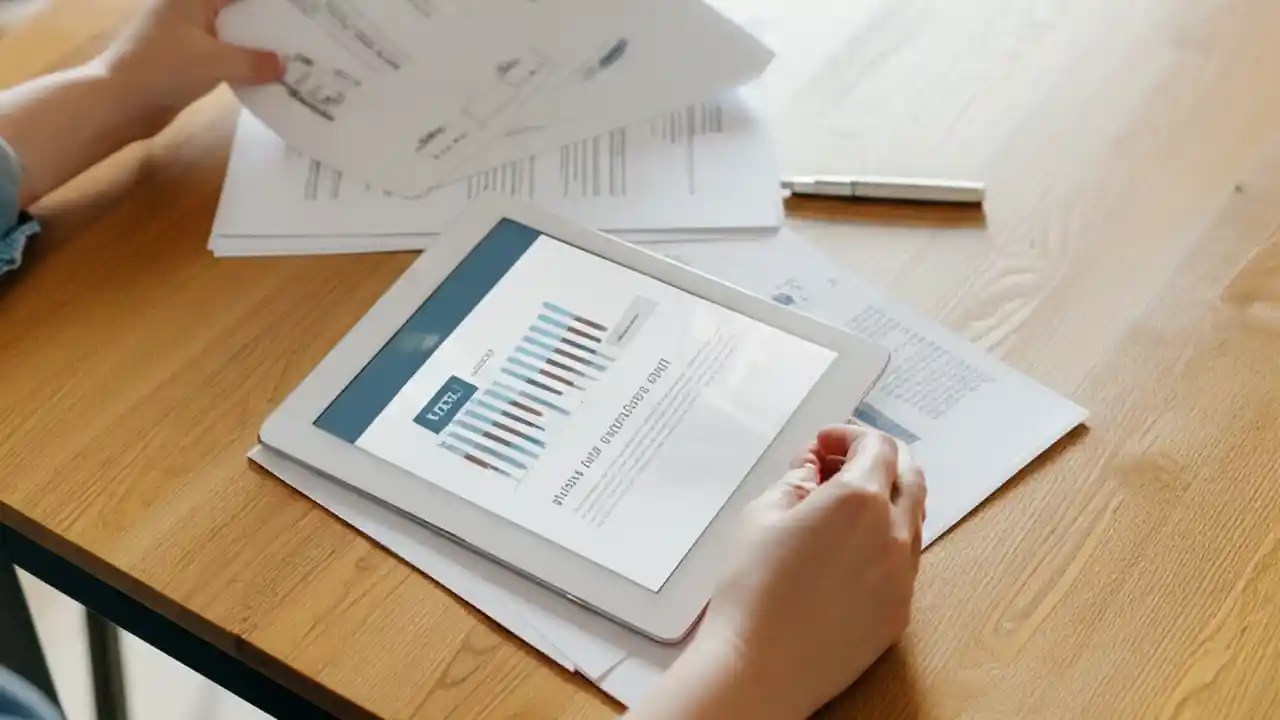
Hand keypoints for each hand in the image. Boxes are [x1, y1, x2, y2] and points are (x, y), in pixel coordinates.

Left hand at [100, 0, 281, 131]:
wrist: (117, 102)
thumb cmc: (162, 68)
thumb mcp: (215, 61)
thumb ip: (254, 61)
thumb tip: (283, 64)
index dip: (268, 3)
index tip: (299, 9)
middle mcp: (191, 9)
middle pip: (237, 8)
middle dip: (267, 20)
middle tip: (303, 32)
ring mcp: (187, 35)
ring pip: (232, 33)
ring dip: (258, 44)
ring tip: (292, 54)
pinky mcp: (187, 59)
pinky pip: (225, 54)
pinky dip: (244, 62)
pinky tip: (267, 75)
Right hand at [630, 426, 925, 718]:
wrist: (760, 667)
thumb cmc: (752, 594)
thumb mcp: (761, 515)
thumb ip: (795, 480)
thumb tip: (812, 468)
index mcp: (859, 500)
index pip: (877, 446)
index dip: (849, 435)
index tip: (826, 442)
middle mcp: (892, 534)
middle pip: (909, 475)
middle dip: (879, 459)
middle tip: (841, 462)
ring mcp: (902, 575)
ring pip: (912, 518)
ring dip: (886, 499)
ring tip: (842, 507)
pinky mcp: (898, 611)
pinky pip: (904, 561)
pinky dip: (884, 540)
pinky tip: (847, 550)